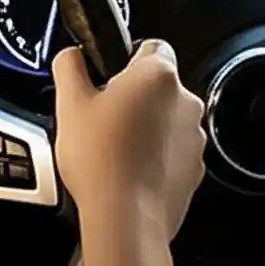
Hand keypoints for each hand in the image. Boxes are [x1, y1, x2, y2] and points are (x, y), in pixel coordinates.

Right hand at [53, 40, 206, 238]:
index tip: (105, 81)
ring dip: (145, 127)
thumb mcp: (69, 103)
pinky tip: (128, 170)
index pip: (149, 46)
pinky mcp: (195, 168)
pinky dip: (155, 156)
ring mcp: (195, 137)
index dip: (123, 61)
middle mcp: (186, 101)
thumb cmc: (100, 161)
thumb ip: (69, 65)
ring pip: (165, 119)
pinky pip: (172, 151)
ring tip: (113, 149)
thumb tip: (72, 55)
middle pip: (157, 85)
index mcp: (158, 74)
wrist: (126, 219)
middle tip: (100, 119)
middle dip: (132, 97)